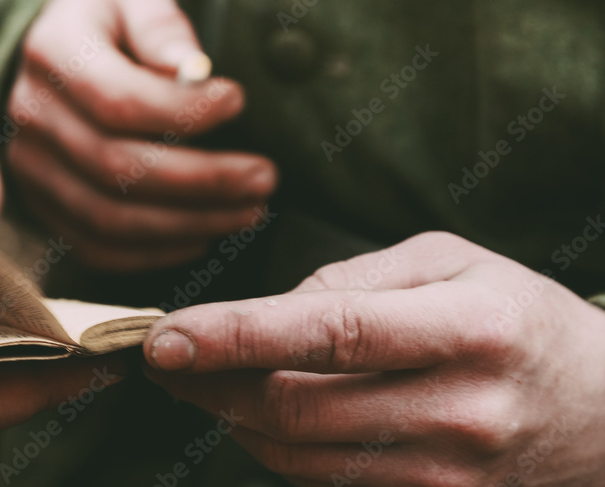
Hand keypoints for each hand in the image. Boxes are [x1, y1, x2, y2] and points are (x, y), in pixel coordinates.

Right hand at [6, 0, 275, 271]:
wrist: (51, 61)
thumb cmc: (109, 25)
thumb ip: (162, 25)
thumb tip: (194, 69)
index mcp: (53, 53)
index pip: (117, 99)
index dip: (183, 112)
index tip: (239, 100)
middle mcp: (32, 117)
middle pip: (117, 167)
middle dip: (202, 180)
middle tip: (264, 178)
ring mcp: (32, 170)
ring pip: (110, 218)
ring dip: (188, 224)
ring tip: (249, 212)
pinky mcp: (44, 208)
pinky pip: (97, 248)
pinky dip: (155, 253)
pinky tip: (203, 237)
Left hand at [142, 232, 604, 485]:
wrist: (601, 412)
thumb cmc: (516, 317)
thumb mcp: (451, 261)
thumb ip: (355, 278)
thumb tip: (270, 313)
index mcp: (466, 329)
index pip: (327, 335)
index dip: (235, 336)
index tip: (165, 337)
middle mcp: (457, 410)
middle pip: (295, 410)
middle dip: (210, 385)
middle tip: (165, 358)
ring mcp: (445, 474)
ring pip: (297, 457)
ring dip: (231, 417)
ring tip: (203, 379)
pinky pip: (323, 482)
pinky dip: (274, 447)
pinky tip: (258, 412)